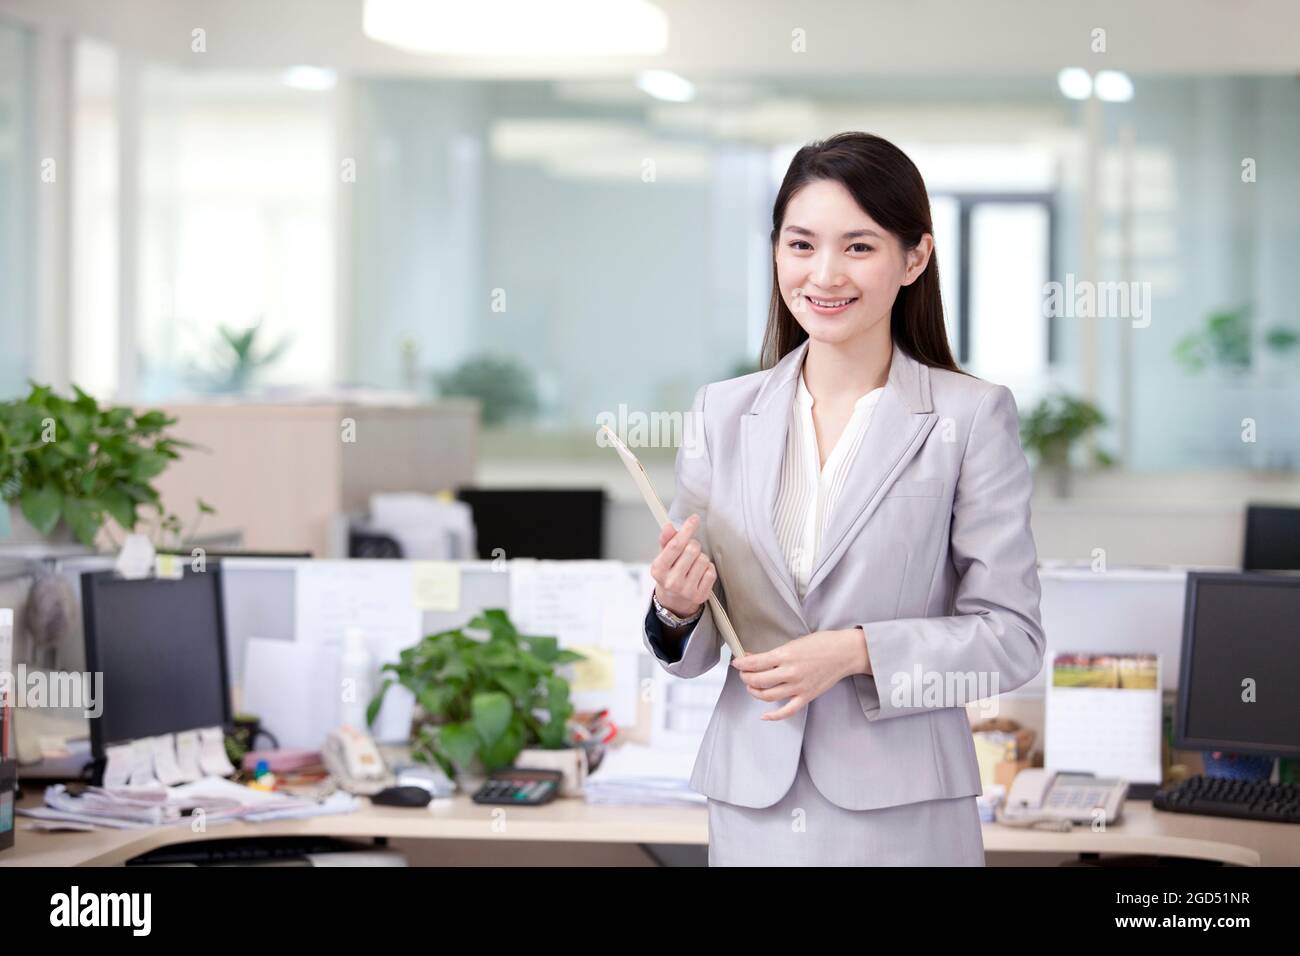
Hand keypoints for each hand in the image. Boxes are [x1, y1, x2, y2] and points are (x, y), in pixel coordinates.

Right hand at [650, 513, 715, 617]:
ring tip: (693, 564)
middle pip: (691, 549)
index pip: (675, 545)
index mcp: (658, 570)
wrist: (673, 602)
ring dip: (701, 558)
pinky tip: (700, 573)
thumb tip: (668, 527)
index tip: (694, 519)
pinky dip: (708, 569)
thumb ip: (666, 541)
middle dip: (693, 545)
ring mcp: (686, 590)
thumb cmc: (669, 575)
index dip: (686, 530)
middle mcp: (671, 581)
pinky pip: (711, 571)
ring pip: (703, 559)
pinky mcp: (700, 596)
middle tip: (690, 550)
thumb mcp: (663, 558)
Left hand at [731, 627, 870, 720]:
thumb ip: (774, 653)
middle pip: (757, 680)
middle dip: (746, 677)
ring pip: (767, 695)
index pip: (754, 663)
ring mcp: (798, 687)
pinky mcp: (806, 697)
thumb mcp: (794, 642)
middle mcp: (790, 673)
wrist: (845, 653)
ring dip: (754, 692)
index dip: (741, 663)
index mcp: (785, 655)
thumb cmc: (822, 643)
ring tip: (751, 686)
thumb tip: (754, 657)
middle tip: (744, 673)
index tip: (737, 662)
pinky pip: (786, 711)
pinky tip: (764, 715)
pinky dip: (773, 716)